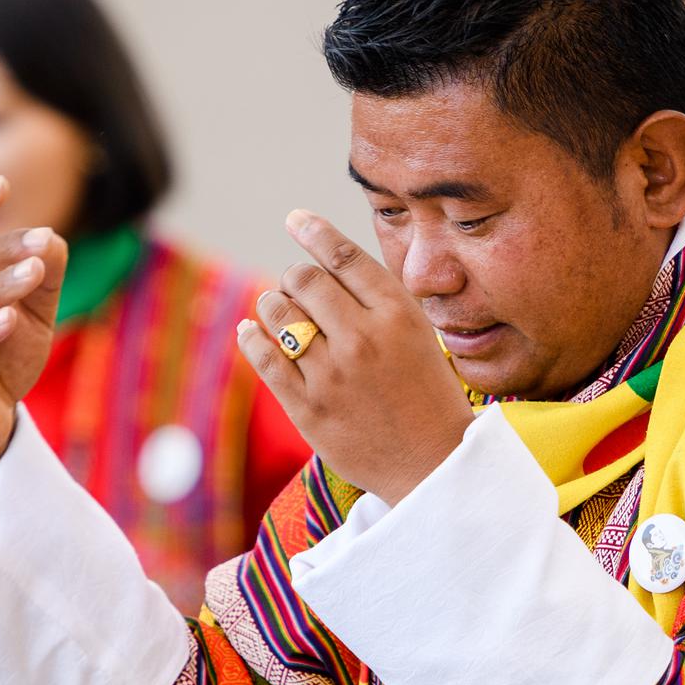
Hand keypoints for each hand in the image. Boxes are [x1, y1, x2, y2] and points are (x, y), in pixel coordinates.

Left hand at [237, 211, 473, 503]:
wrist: (434, 464)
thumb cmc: (427, 395)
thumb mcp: (419, 336)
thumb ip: (377, 301)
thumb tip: (320, 263)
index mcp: (398, 315)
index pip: (344, 257)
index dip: (314, 231)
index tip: (295, 219)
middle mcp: (363, 339)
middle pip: (304, 278)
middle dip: (294, 277)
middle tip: (296, 288)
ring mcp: (332, 375)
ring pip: (278, 313)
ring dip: (272, 304)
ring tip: (278, 311)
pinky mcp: (308, 408)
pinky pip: (263, 357)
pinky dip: (251, 336)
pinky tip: (251, 330)